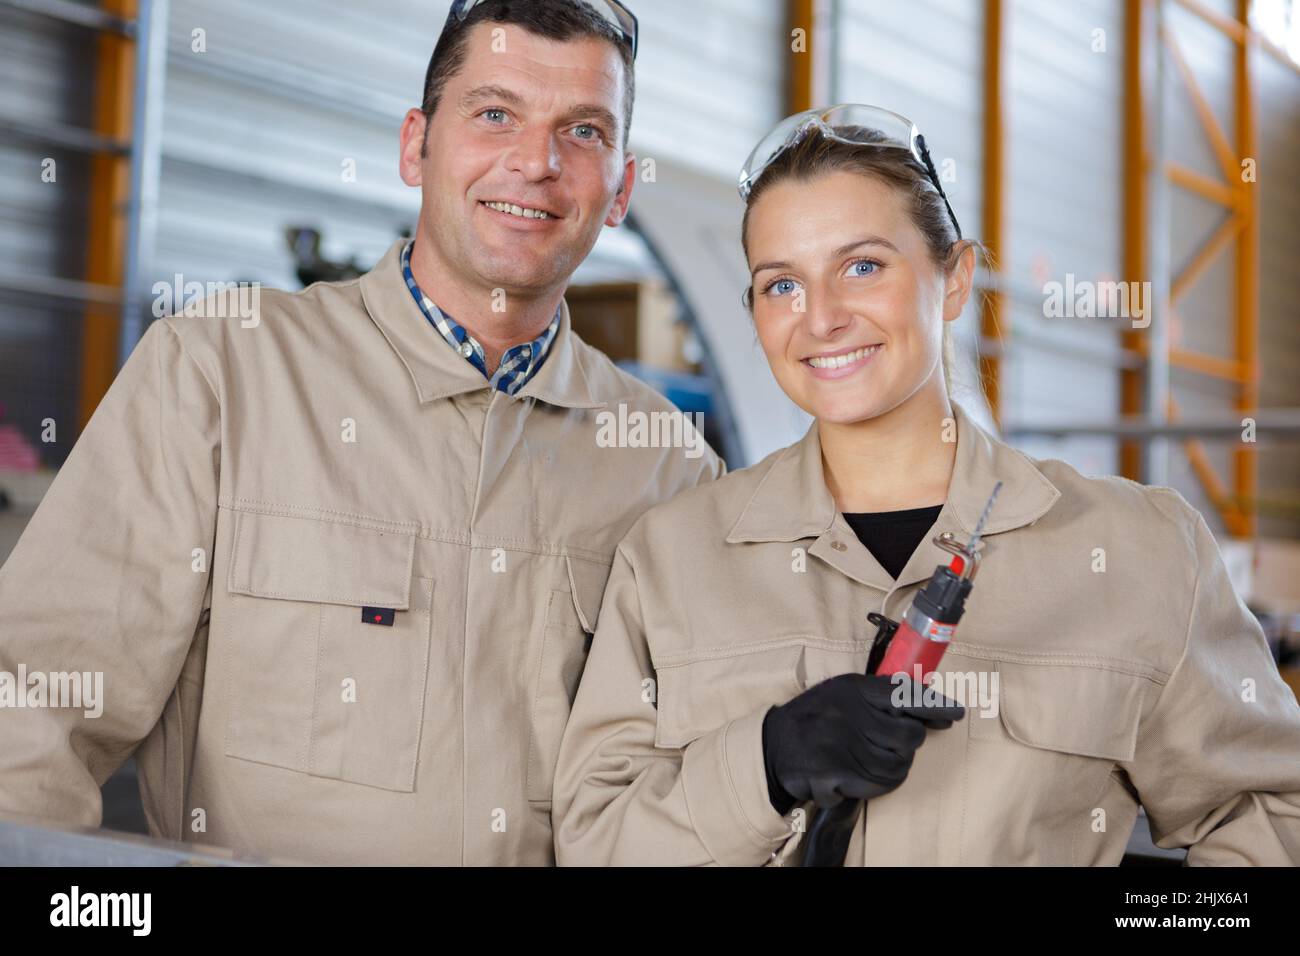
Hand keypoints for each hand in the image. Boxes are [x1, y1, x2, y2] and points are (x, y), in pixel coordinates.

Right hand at [761, 673, 964, 812]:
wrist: (775, 745)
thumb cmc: (817, 716)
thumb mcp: (843, 692)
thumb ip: (880, 694)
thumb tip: (930, 706)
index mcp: (853, 689)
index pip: (904, 694)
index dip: (934, 705)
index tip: (955, 713)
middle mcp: (850, 715)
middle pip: (909, 736)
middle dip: (909, 743)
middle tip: (894, 742)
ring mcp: (842, 746)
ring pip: (899, 765)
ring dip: (896, 767)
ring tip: (877, 760)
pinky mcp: (836, 775)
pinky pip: (879, 786)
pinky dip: (878, 784)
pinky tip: (862, 775)